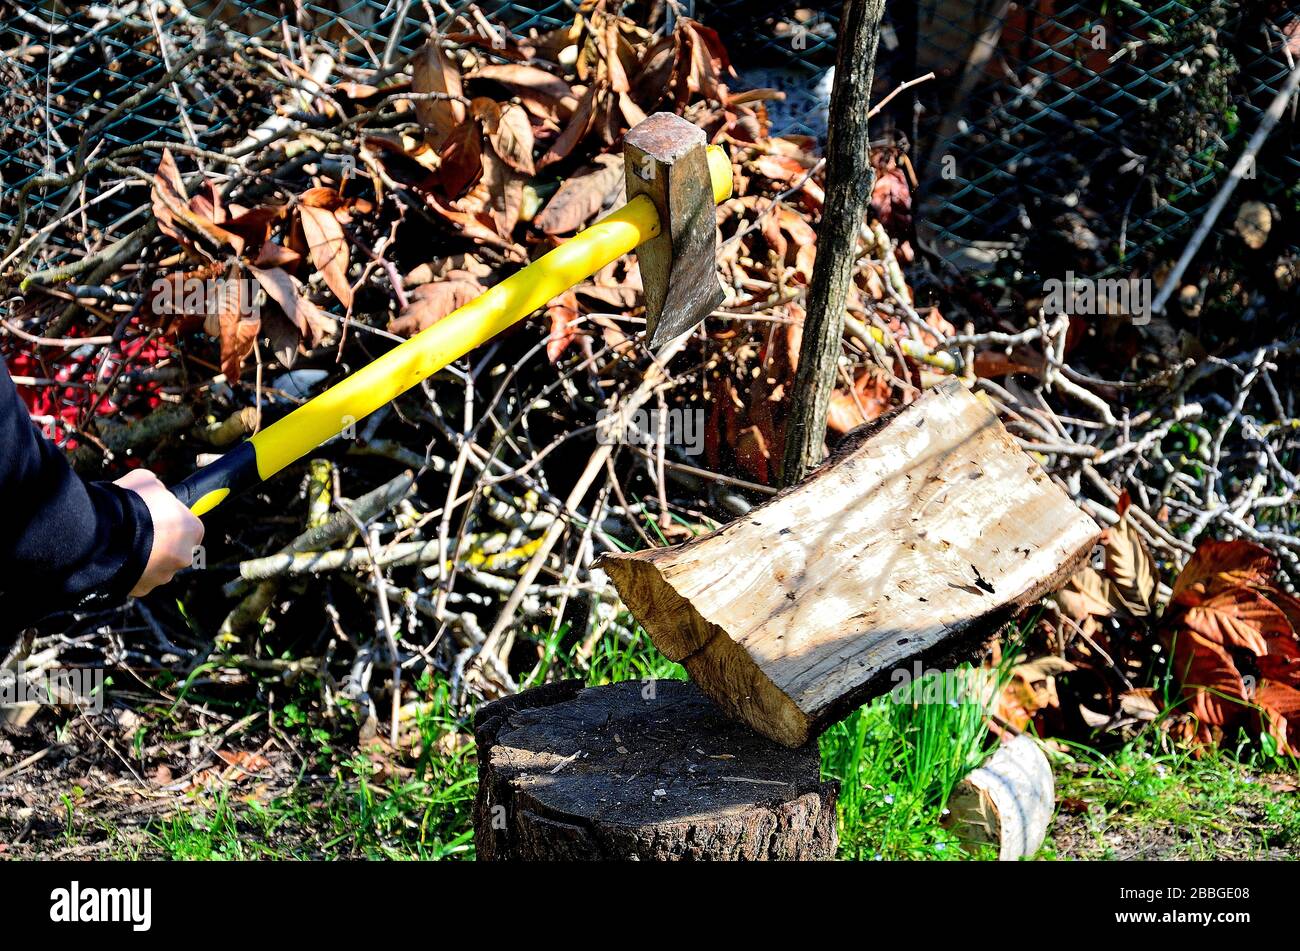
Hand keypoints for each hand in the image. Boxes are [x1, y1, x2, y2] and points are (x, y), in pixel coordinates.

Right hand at [115, 469, 205, 596]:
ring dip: (144, 556)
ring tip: (122, 543)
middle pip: (175, 548)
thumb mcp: (148, 482)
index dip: (172, 519)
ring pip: (156, 565)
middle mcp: (184, 557)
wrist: (101, 534)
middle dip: (159, 541)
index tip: (157, 516)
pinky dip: (129, 570)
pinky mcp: (142, 589)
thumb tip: (157, 493)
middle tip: (137, 530)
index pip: (189, 526)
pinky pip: (138, 578)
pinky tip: (115, 557)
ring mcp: (163, 575)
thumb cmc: (130, 504)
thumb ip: (159, 490)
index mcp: (193, 530)